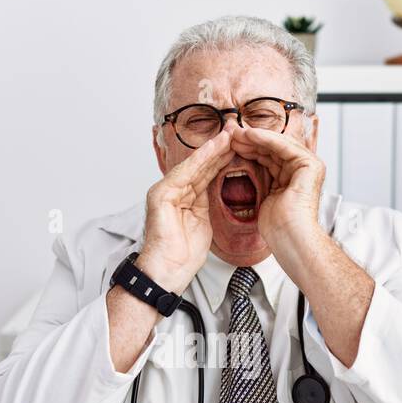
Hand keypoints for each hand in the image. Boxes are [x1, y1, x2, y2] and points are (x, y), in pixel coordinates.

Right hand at [139, 128, 233, 291]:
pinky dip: (201, 160)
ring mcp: (164, 191)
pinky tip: (215, 148)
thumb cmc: (183, 256)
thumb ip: (207, 203)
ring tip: (230, 134)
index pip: (205, 173)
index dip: (222, 158)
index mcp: (182, 197)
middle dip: (219, 148)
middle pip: (200, 165)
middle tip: (237, 130)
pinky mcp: (161, 194)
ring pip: (194, 165)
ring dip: (213, 149)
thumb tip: (218, 190)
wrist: (168, 272)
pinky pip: (186, 173)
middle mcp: (172, 191)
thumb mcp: (203, 223)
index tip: (240, 146)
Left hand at [229, 126, 325, 255]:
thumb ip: (263, 178)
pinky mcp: (310, 165)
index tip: (231, 144)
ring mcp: (309, 166)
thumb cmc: (277, 226)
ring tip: (236, 134)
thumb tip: (250, 166)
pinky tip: (250, 135)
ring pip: (278, 144)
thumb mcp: (265, 196)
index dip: (251, 148)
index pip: (270, 155)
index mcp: (293, 177)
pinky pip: (284, 146)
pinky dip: (266, 139)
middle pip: (274, 148)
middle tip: (231, 134)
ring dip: (255, 138)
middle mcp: (302, 170)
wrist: (289, 237)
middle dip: (251, 141)